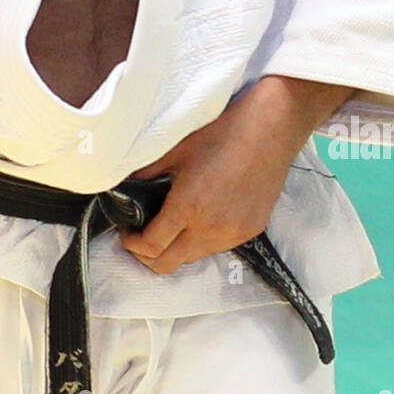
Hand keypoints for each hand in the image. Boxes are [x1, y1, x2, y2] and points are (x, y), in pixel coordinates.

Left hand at [120, 74, 355, 274]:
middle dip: (147, 254)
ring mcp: (234, 234)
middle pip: (168, 264)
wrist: (271, 129)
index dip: (131, 244)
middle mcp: (212, 228)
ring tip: (171, 223)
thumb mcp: (175, 149)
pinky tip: (200, 216)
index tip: (126, 232)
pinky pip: (217, 247)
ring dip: (176, 247)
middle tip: (141, 234)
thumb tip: (121, 189)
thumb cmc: (221, 132)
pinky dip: (200, 240)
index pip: (151, 247)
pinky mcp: (250, 231)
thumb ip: (144, 174)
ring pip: (193, 258)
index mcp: (189, 207)